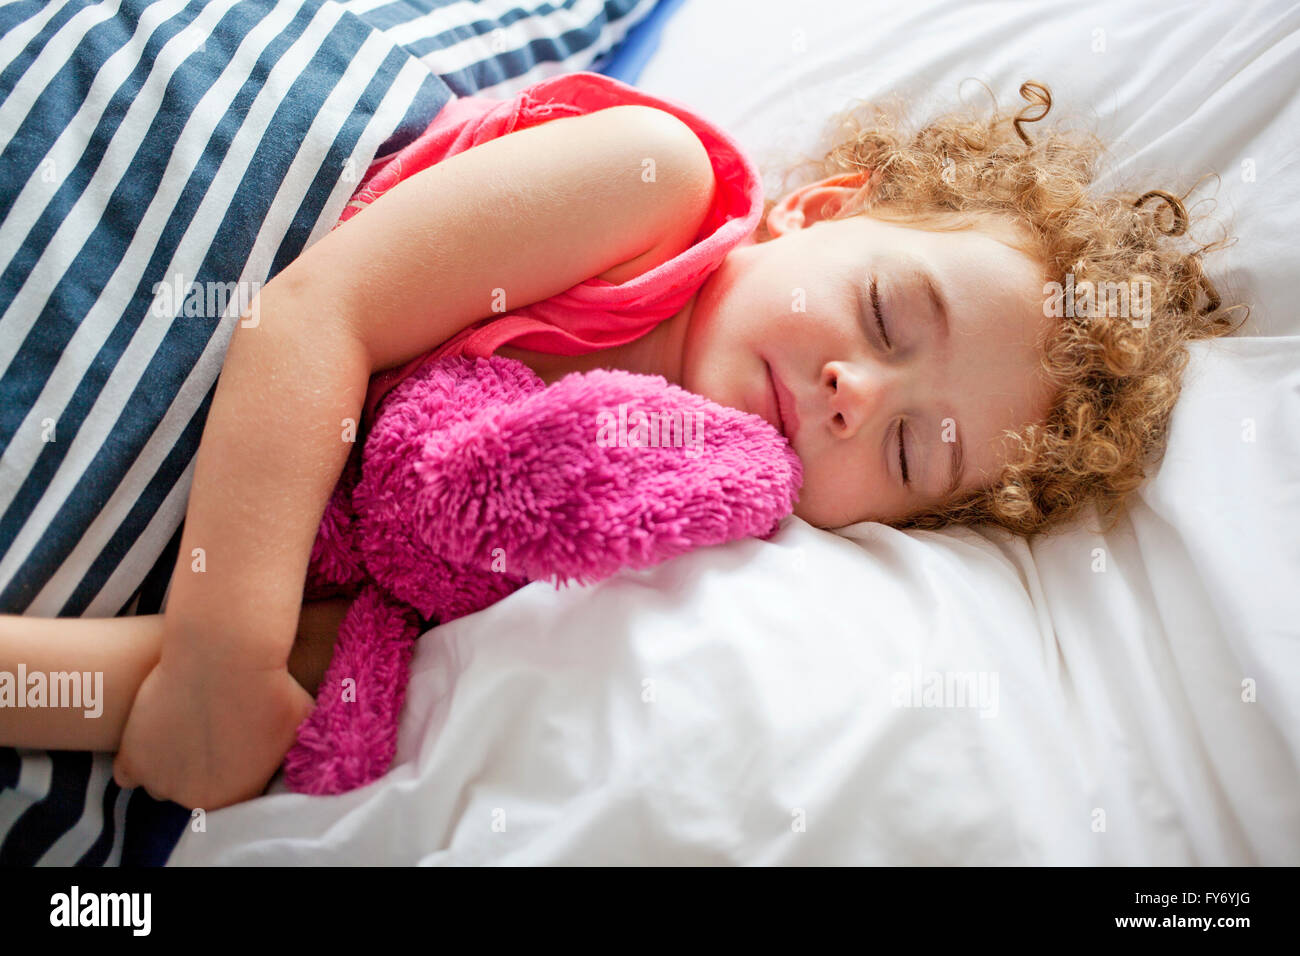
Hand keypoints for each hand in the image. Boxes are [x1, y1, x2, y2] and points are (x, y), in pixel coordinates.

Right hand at [112, 653, 313, 809]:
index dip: (236, 770)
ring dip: (171, 763)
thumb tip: (309, 750)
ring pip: (164, 783)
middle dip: (205, 768)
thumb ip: (298, 746)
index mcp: (241, 794)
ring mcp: (162, 781)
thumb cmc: (272, 684)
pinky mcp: (133, 759)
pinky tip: (153, 735)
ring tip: (183, 729)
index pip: (235, 794)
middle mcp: (199, 798)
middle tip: (210, 732)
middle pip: (198, 791)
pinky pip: (129, 774)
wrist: (225, 653)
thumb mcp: (302, 720)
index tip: (235, 744)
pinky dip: (138, 758)